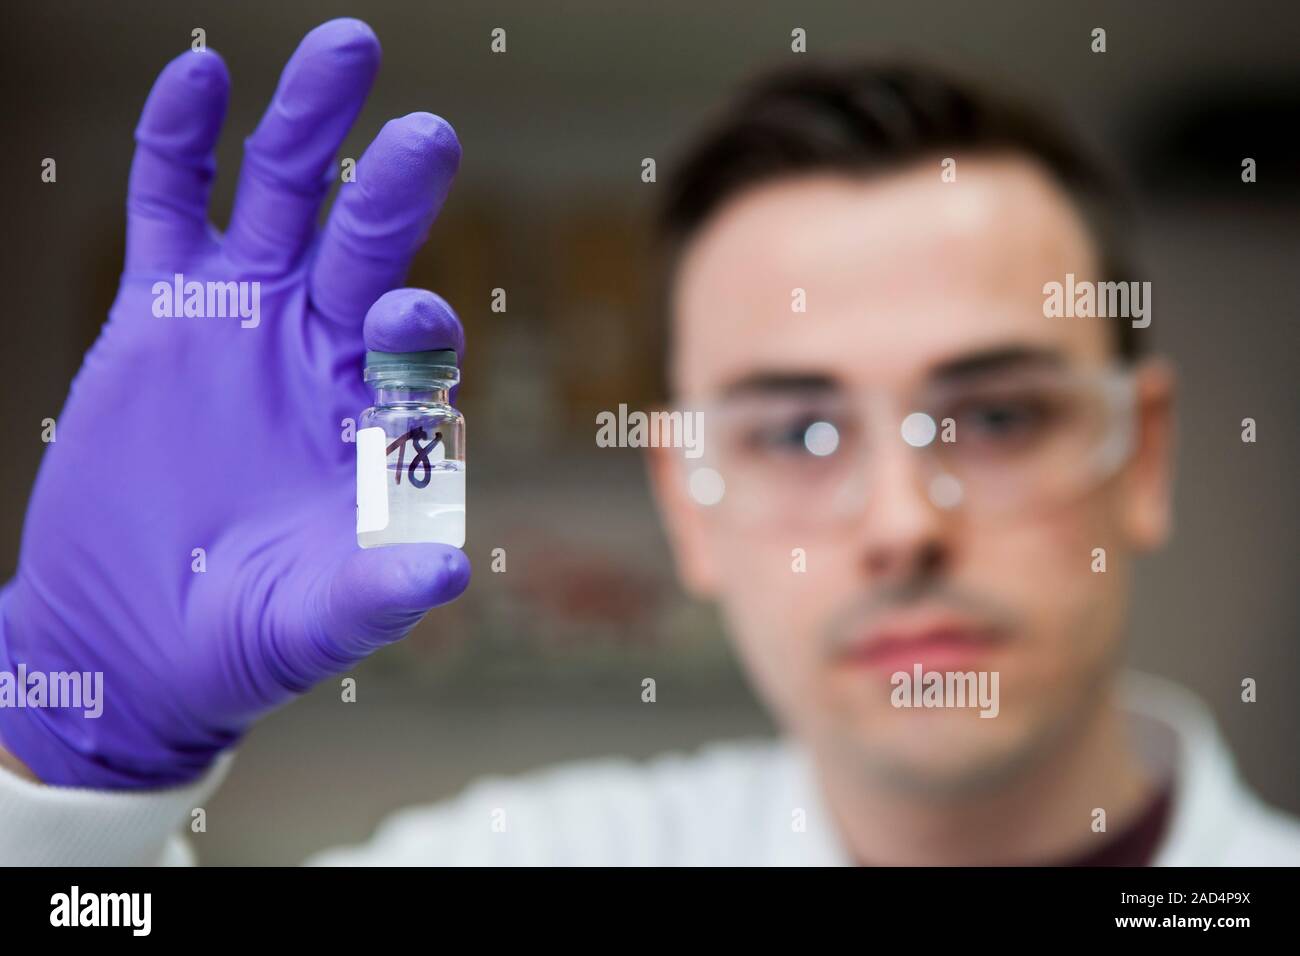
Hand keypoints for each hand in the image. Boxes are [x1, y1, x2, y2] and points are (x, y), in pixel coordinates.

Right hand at [0, 19, 469, 788]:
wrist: (132, 640)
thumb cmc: (241, 640)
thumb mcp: (310, 623)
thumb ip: (373, 592)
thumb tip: (448, 570)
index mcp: (375, 415)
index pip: (416, 349)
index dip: (416, 330)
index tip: (402, 322)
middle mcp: (321, 351)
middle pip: (366, 246)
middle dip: (395, 190)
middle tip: (429, 133)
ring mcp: (242, 321)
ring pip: (282, 198)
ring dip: (309, 125)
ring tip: (346, 47)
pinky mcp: (159, 312)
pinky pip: (171, 207)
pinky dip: (179, 145)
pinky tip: (198, 77)